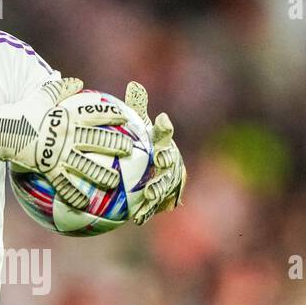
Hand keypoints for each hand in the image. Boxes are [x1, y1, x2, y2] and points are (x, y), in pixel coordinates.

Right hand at [0, 77, 130, 209]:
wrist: (0, 130)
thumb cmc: (21, 111)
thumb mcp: (40, 96)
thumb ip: (59, 88)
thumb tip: (76, 81)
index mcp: (67, 116)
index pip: (96, 112)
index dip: (113, 114)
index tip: (127, 117)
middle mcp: (67, 135)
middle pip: (97, 140)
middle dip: (116, 144)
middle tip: (131, 150)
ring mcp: (58, 154)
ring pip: (86, 165)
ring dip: (102, 175)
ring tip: (115, 183)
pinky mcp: (48, 169)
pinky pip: (64, 184)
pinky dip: (74, 195)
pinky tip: (85, 205)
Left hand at [122, 81, 185, 224]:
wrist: (156, 169)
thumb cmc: (146, 143)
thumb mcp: (141, 127)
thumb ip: (136, 109)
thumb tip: (134, 85)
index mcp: (163, 142)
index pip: (165, 132)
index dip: (164, 126)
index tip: (159, 119)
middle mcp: (171, 160)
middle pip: (170, 163)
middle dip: (166, 163)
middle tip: (158, 164)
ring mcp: (170, 180)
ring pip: (165, 186)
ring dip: (157, 192)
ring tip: (147, 197)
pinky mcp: (166, 197)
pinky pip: (157, 205)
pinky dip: (148, 211)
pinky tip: (137, 218)